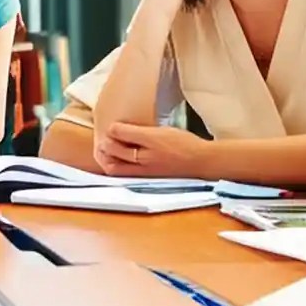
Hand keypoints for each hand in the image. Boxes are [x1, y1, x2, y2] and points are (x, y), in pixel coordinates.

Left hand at [94, 122, 208, 177]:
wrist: (201, 162)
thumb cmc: (184, 144)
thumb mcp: (163, 130)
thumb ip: (142, 131)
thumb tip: (120, 130)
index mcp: (151, 140)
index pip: (122, 133)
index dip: (113, 129)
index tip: (111, 126)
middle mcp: (145, 157)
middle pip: (114, 150)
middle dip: (105, 143)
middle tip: (104, 138)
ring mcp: (145, 170)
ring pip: (115, 166)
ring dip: (106, 158)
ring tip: (105, 152)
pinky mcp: (146, 179)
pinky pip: (123, 174)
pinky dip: (114, 168)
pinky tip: (115, 163)